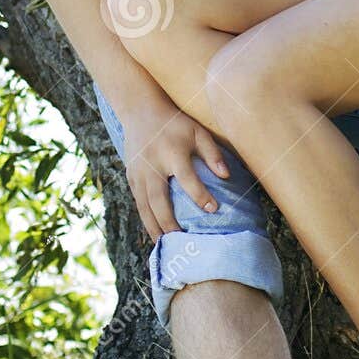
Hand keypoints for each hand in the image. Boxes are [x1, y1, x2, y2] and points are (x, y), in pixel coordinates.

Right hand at [121, 103, 231, 242]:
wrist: (140, 112)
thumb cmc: (176, 124)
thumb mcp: (198, 131)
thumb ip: (213, 153)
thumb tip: (227, 176)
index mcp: (171, 152)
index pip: (186, 177)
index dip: (200, 195)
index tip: (213, 209)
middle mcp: (152, 165)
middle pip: (159, 199)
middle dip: (170, 222)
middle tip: (183, 241)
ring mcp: (138, 173)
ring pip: (144, 206)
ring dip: (155, 227)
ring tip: (166, 246)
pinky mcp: (130, 178)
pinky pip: (138, 203)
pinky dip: (146, 220)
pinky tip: (155, 234)